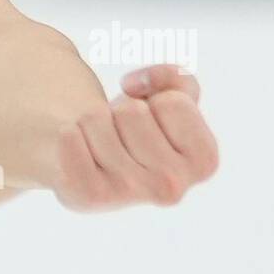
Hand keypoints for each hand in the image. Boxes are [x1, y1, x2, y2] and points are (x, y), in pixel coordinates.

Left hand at [53, 64, 218, 212]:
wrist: (94, 157)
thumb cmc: (138, 126)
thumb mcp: (173, 96)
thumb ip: (177, 78)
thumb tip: (132, 86)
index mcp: (204, 163)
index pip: (173, 102)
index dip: (156, 98)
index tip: (153, 117)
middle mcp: (172, 188)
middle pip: (132, 111)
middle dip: (123, 110)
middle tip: (122, 133)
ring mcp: (129, 195)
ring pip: (96, 117)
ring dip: (93, 120)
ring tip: (101, 142)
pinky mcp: (87, 196)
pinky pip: (70, 136)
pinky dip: (69, 133)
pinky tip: (80, 152)